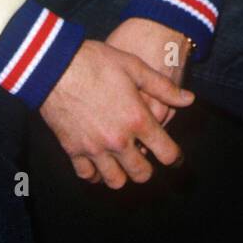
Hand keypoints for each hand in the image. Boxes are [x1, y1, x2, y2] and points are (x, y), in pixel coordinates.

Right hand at [38, 38, 194, 188]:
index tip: (174, 158)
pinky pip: (87, 175)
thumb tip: (189, 99)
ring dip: (122, 175)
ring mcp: (94, 148)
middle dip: (147, 170)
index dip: (175, 158)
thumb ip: (163, 87)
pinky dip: (95, 174)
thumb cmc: (96, 61)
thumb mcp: (134, 66)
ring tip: (121, 163)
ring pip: (115, 181)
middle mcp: (118, 140)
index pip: (167, 153)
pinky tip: (97, 163)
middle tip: (144, 158)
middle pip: (142, 174)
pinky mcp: (72, 149)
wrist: (53, 64)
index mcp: (137, 119)